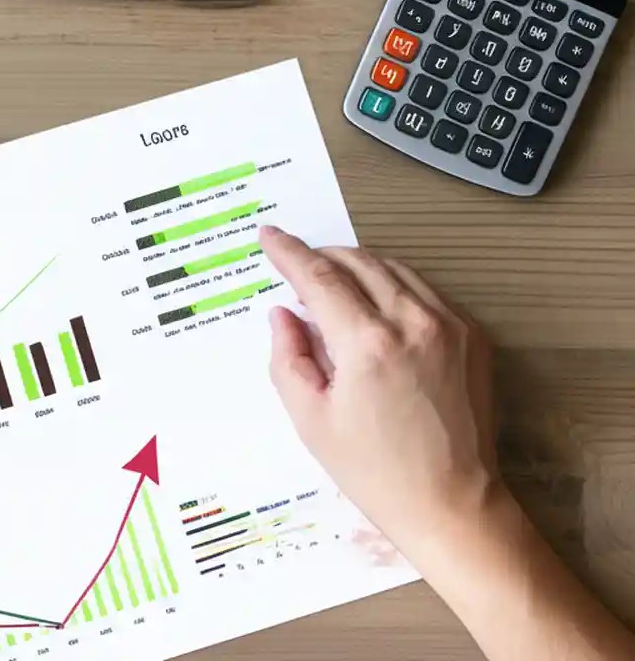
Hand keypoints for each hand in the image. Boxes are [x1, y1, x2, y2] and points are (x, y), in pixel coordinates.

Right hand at [259, 226, 497, 557]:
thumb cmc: (374, 471)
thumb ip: (289, 357)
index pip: (319, 277)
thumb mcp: (311, 420)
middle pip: (358, 261)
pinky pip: (424, 291)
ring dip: (357, 265)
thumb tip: (284, 314)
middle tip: (296, 266)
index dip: (289, 252)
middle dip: (321, 256)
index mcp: (367, 344)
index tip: (269, 236)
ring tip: (332, 285)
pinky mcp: (472, 337)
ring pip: (394, 268)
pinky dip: (392, 286)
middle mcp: (412, 323)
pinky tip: (374, 308)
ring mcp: (450, 326)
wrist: (453, 503)